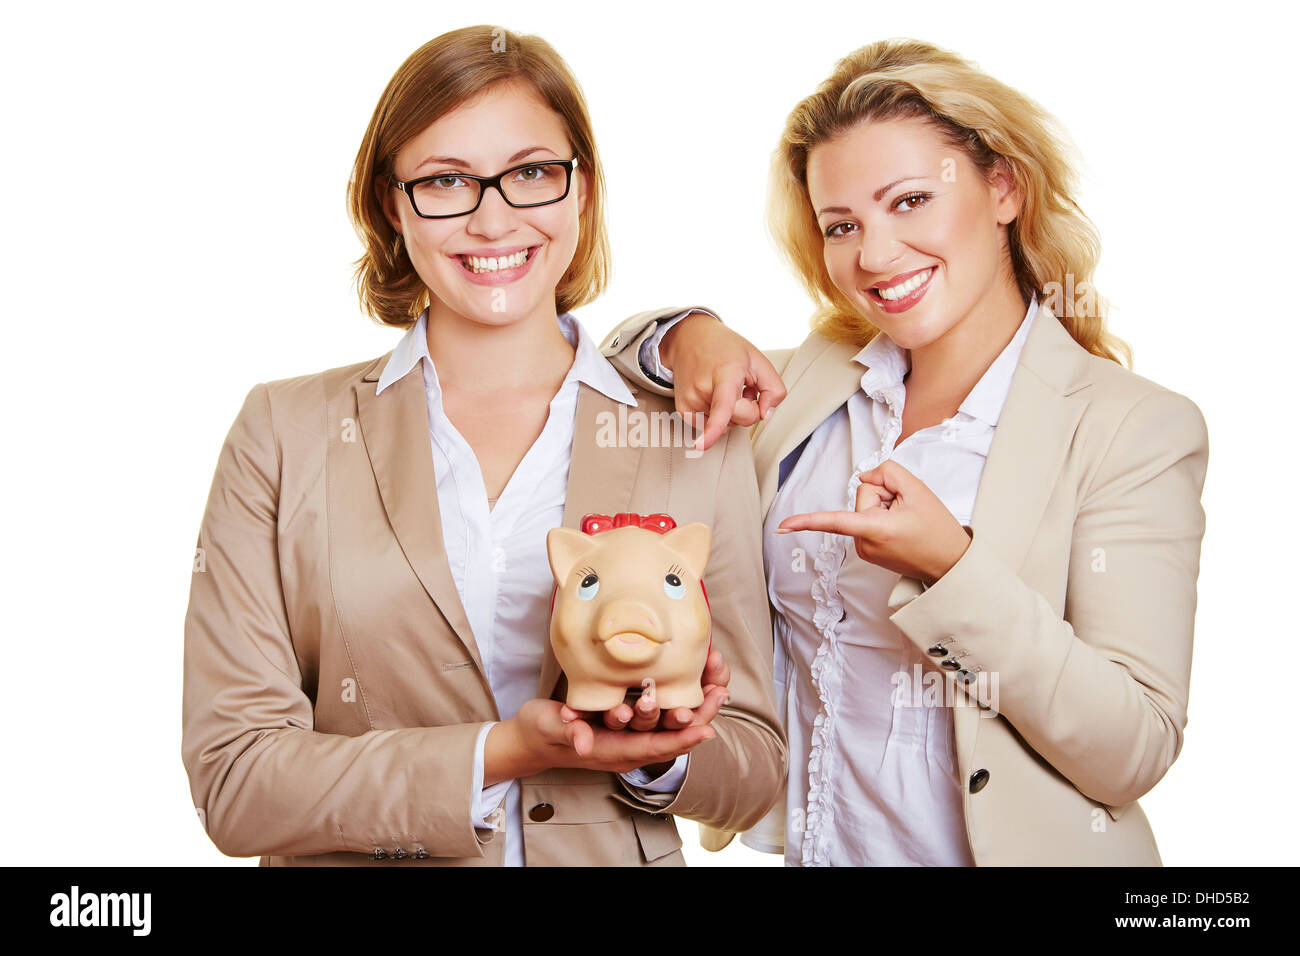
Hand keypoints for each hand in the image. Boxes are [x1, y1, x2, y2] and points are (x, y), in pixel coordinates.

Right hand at [484, 698, 715, 784]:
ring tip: (718, 682)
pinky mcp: (629, 724)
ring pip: (671, 725)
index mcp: (613, 751)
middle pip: (672, 736)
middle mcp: (628, 746)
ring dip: (695, 705)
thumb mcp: (550, 727)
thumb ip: (568, 731)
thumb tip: (583, 742)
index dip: (681, 739)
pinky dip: (680, 699)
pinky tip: (694, 680)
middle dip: (699, 716)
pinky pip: (662, 716)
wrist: (532, 737)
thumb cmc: (540, 731)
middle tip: (721, 692)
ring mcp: (630, 736)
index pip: (655, 748)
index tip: (706, 728)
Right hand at [659, 312, 786, 452]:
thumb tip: (765, 415)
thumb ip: (773, 389)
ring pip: (724, 426)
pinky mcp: (683, 409)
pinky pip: (710, 426)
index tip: (701, 446)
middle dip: (748, 409)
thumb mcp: (759, 360)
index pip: (722, 406)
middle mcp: (703, 387)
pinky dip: (718, 417)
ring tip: (724, 388)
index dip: (713, 428)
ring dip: (732, 413)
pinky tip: (714, 396)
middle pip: (737, 419)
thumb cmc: (725, 349)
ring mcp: (690, 399)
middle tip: (742, 388)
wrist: (690, 338)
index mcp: (724, 373)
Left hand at [775, 460, 971, 583]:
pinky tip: (902, 526)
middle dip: (883, 495)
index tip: (782, 528)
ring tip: (907, 521)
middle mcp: (864, 544)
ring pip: (865, 508)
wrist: (951, 562)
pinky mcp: (868, 552)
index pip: (834, 522)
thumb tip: (865, 477)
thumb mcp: (917, 489)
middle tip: (907, 509)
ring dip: (885, 507)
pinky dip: (884, 517)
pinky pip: (868, 520)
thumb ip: (886, 473)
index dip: (806, 522)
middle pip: (862, 497)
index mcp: (873, 530)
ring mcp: (865, 550)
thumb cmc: (937, 529)